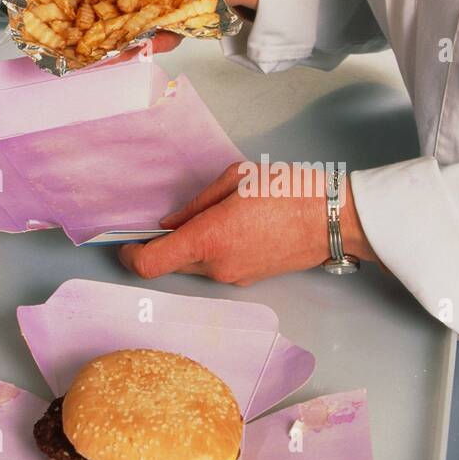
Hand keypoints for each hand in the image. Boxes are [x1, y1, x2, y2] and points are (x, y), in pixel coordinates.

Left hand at [118, 162, 376, 284]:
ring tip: (219, 214)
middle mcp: (217, 266)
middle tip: (178, 216)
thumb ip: (195, 204)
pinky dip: (214, 250)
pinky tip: (235, 226)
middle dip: (167, 243)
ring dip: (193, 245)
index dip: (130, 256)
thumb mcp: (233, 179)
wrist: (332, 218)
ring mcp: (234, 277)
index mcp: (207, 239)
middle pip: (172, 263)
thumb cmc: (287, 191)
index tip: (126, 244)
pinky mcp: (249, 279)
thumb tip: (170, 224)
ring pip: (195, 265)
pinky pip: (217, 266)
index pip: (151, 264)